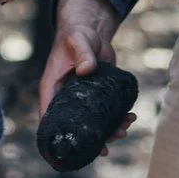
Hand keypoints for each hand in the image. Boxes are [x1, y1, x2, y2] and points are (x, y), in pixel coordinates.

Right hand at [38, 0, 134, 150]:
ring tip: (124, 130)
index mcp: (52, 89)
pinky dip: (116, 118)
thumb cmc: (77, 34)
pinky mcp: (97, 94)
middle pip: (74, 126)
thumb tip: (86, 69)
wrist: (91, 29)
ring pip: (92, 122)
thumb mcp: (77, 42)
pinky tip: (129, 117)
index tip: (74, 148)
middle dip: (91, 138)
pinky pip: (104, 112)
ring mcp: (82, 98)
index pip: (49, 117)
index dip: (59, 136)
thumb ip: (82, 53)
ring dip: (108, 130)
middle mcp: (65, 97)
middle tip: (108, 146)